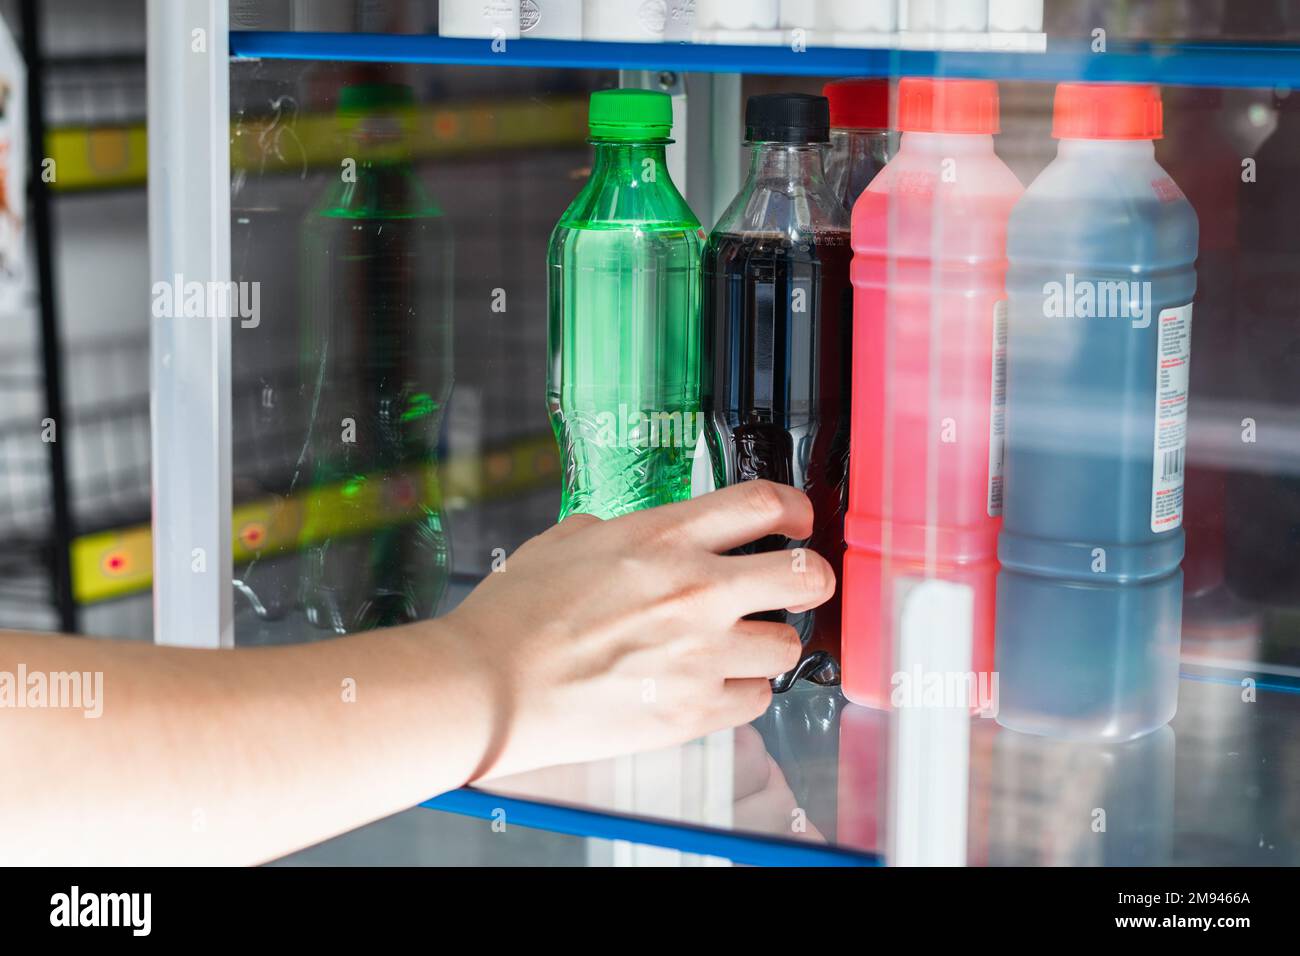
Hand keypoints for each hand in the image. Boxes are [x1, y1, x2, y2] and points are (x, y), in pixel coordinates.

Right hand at [444, 480, 835, 780]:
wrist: (489, 686)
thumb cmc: (515, 616)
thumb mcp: (564, 541)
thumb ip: (614, 530)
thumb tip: (628, 531)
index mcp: (662, 537)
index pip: (763, 503)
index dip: (796, 508)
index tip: (798, 521)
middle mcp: (695, 590)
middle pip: (805, 574)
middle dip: (813, 577)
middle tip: (801, 584)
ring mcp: (700, 654)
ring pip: (787, 645)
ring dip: (769, 643)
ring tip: (740, 647)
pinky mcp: (693, 712)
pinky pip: (757, 700)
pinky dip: (743, 692)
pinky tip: (716, 686)